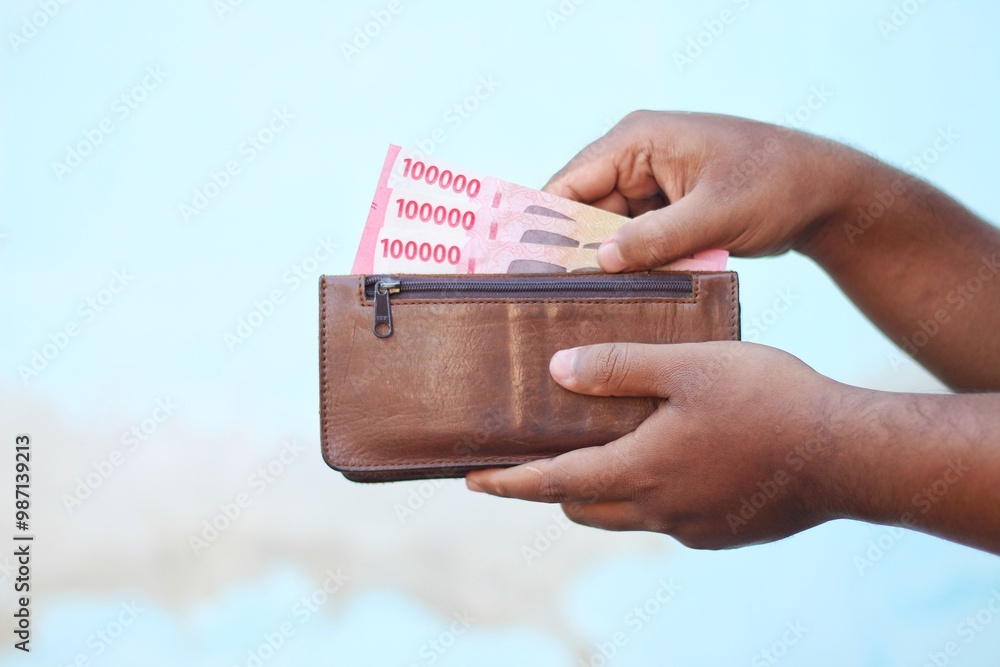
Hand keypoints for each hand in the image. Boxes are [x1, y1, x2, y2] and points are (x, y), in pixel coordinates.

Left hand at [465, 342, 850, 548]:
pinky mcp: (723, 531)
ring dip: (602, 490)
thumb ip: (618, 369)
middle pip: (582, 506)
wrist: (848, 455)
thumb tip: (558, 371)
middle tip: (540, 454)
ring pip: (624, 514)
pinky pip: (666, 518)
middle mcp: (657, 510)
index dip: (508, 481)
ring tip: (604, 449)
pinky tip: (670, 458)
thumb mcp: (687, 367)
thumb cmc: (768, 400)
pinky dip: (648, 494)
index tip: (472, 479)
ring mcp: (692, 527)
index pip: (551, 482)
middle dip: (552, 485)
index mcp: (639, 471)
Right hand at [543, 111, 869, 270]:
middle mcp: (637, 157)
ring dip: (605, 262)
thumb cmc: (776, 185)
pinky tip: (621, 294)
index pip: (571, 182)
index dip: (543, 223)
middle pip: (583, 209)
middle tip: (551, 297)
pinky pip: (634, 239)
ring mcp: (651, 184)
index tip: (521, 265)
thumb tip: (599, 262)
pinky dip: (631, 263)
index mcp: (640, 140)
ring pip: (607, 230)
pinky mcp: (666, 208)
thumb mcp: (714, 214)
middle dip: (573, 250)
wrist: (826, 193)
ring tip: (583, 302)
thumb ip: (655, 239)